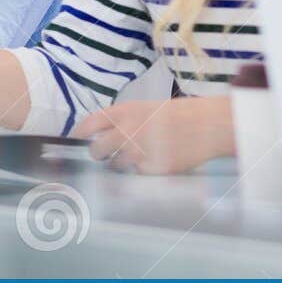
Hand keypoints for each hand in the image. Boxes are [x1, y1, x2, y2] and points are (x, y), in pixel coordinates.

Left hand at [75, 97, 235, 174]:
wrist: (205, 125)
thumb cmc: (173, 116)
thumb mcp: (142, 108)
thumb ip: (118, 120)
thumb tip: (95, 135)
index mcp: (123, 112)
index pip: (88, 126)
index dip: (79, 136)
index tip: (76, 142)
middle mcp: (126, 131)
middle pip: (95, 151)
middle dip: (98, 154)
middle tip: (106, 154)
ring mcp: (138, 152)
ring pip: (114, 165)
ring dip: (120, 164)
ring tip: (138, 155)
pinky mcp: (150, 170)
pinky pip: (135, 174)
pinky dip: (141, 170)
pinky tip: (154, 160)